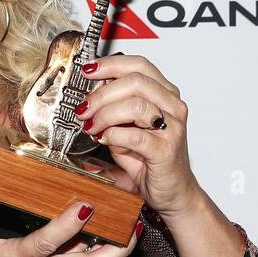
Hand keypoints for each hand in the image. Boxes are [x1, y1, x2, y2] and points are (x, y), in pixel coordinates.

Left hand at [71, 53, 202, 217]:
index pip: (139, 65)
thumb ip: (114, 109)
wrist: (173, 192)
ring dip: (105, 114)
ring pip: (136, 105)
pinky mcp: (166, 150)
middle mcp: (172, 107)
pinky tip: (105, 140)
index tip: (87, 70)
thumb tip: (91, 93)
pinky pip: (134, 136)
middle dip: (102, 93)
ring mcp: (172, 128)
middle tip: (84, 108)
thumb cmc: (150, 159)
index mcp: (164, 94)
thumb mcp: (127, 127)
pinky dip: (113, 136)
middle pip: (135, 81)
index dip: (110, 64)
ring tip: (92, 126)